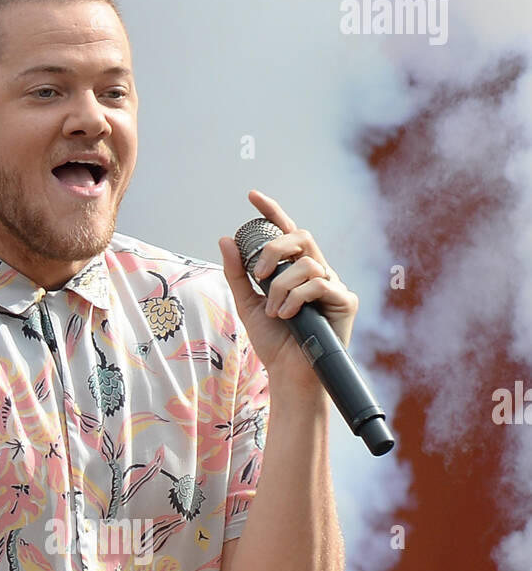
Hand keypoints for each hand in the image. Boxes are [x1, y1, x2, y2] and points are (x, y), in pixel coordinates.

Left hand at [219, 189, 358, 392]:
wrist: (289, 375)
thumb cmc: (273, 342)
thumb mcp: (247, 304)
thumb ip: (237, 273)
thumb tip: (225, 238)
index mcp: (296, 271)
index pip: (287, 233)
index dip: (272, 212)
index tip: (252, 196)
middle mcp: (318, 273)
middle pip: (301, 237)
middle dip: (276, 248)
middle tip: (259, 273)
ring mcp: (334, 286)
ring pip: (307, 263)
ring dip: (282, 286)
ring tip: (274, 311)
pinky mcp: (345, 301)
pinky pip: (319, 284)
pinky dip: (297, 298)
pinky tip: (288, 316)